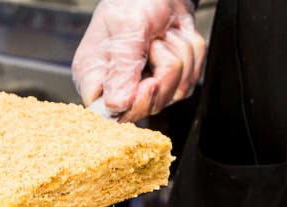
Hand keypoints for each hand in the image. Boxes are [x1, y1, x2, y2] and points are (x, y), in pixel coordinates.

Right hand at [72, 0, 205, 122]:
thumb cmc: (134, 0)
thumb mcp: (127, 27)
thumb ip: (122, 68)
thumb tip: (116, 106)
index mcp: (95, 76)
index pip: (108, 114)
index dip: (134, 104)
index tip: (149, 82)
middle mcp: (117, 88)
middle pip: (147, 108)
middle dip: (163, 72)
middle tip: (156, 44)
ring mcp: (144, 89)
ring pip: (173, 94)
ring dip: (179, 58)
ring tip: (164, 35)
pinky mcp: (168, 85)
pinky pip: (188, 84)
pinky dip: (190, 57)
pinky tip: (175, 40)